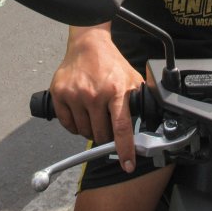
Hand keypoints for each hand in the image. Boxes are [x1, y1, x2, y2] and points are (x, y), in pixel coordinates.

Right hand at [49, 28, 145, 171]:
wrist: (88, 45)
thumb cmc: (111, 63)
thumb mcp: (132, 79)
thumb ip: (140, 100)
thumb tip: (151, 123)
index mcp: (116, 91)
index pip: (121, 128)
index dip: (125, 149)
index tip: (127, 165)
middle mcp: (94, 94)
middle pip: (100, 134)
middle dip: (105, 136)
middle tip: (107, 126)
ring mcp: (75, 94)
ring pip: (83, 132)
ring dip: (90, 130)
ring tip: (94, 116)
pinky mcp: (59, 94)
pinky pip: (67, 124)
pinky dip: (75, 125)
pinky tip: (81, 113)